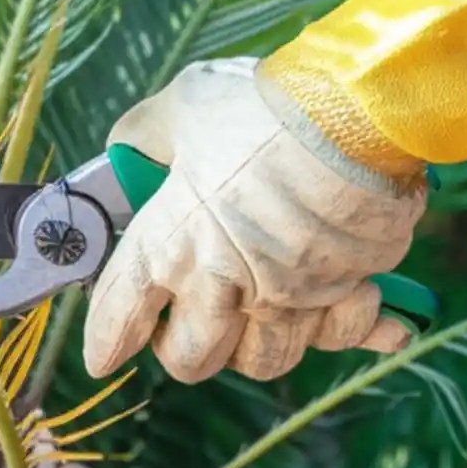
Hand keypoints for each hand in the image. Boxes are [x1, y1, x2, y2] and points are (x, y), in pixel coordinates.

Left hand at [82, 57, 427, 382]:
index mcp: (171, 241)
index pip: (121, 312)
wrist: (364, 112)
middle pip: (190, 359)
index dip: (106, 339)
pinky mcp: (348, 288)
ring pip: (264, 360)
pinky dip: (351, 329)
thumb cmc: (265, 106)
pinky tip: (361, 310)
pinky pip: (345, 333)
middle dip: (181, 350)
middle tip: (185, 323)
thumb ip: (149, 136)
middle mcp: (225, 282)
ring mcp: (289, 294)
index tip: (102, 356)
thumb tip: (130, 148)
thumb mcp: (185, 107)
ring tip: (256, 309)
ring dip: (257, 345)